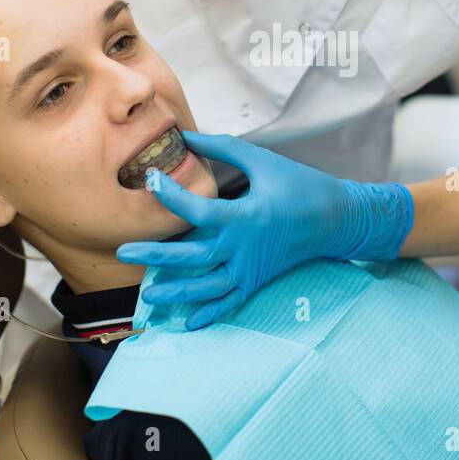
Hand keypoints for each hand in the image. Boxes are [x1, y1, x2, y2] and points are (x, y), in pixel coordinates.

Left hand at [115, 131, 413, 329]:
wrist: (335, 218)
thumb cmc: (299, 185)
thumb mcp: (262, 161)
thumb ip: (222, 149)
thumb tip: (186, 136)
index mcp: (246, 216)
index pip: (199, 210)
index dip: (171, 196)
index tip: (150, 180)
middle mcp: (245, 247)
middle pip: (194, 258)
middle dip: (157, 257)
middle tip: (123, 252)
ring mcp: (251, 268)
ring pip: (208, 287)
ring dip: (177, 292)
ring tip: (149, 295)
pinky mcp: (257, 279)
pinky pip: (231, 301)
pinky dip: (211, 314)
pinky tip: (189, 324)